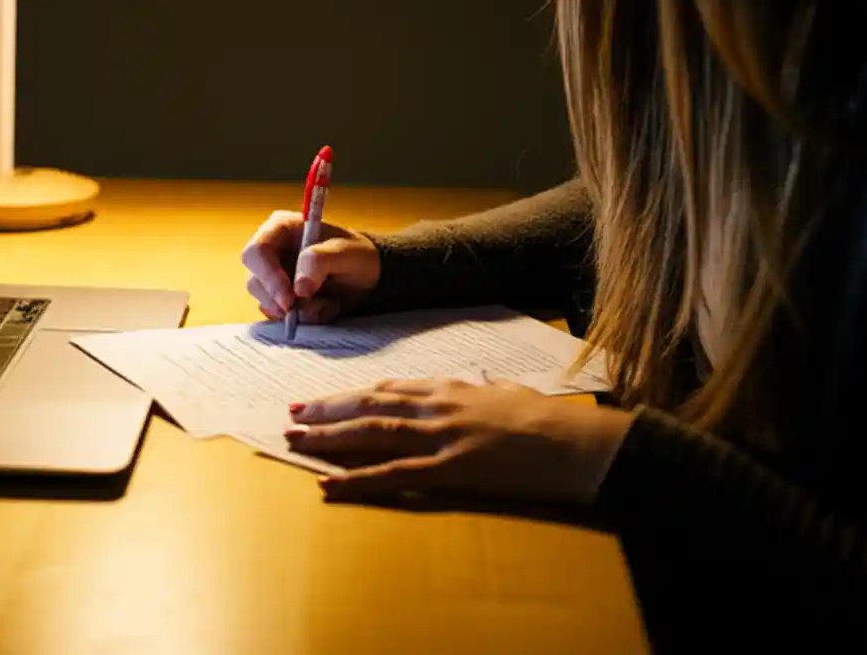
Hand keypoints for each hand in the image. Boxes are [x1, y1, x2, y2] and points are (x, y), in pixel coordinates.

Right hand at [240, 210, 379, 322]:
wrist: (367, 276)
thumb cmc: (356, 255)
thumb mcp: (346, 253)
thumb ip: (320, 262)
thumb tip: (299, 288)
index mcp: (280, 229)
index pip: (257, 252)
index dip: (268, 277)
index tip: (289, 299)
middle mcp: (270, 252)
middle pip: (254, 281)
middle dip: (278, 299)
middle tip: (300, 310)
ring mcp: (272, 277)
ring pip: (265, 301)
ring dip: (295, 310)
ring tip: (325, 303)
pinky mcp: (279, 298)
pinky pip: (278, 315)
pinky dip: (300, 318)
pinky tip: (322, 307)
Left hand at [285, 378, 634, 505]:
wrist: (574, 441)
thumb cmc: (547, 419)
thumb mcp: (508, 392)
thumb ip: (483, 387)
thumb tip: (475, 381)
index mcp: (448, 388)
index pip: (387, 389)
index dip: (349, 395)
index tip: (321, 399)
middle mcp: (436, 407)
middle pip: (368, 405)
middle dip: (326, 411)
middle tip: (292, 416)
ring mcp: (440, 437)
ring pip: (371, 433)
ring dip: (328, 438)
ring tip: (295, 442)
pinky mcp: (449, 470)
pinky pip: (393, 475)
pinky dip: (356, 480)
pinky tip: (328, 484)